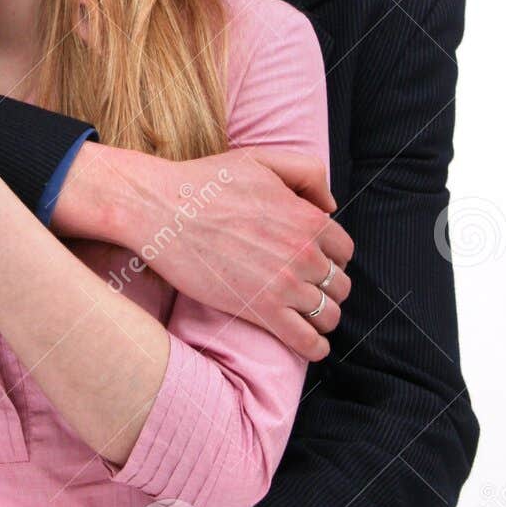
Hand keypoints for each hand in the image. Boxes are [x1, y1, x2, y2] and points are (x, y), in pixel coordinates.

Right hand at [76, 144, 352, 361]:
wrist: (161, 210)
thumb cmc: (204, 183)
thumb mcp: (261, 159)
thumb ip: (306, 173)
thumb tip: (331, 204)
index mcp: (307, 217)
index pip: (343, 250)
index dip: (331, 257)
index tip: (313, 263)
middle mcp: (304, 252)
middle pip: (340, 285)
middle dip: (327, 288)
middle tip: (305, 289)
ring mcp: (284, 283)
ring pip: (329, 315)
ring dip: (322, 318)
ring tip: (305, 316)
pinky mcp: (260, 309)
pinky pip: (306, 341)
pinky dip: (314, 347)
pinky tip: (310, 345)